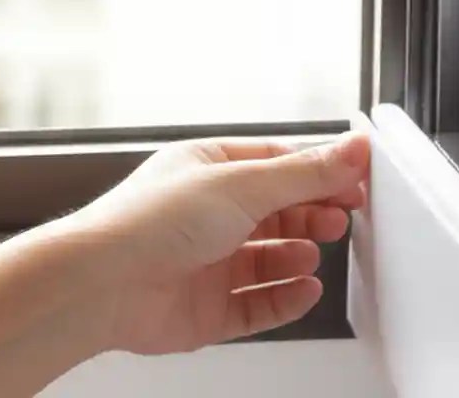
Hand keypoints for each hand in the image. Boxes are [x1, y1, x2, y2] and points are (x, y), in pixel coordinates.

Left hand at [64, 132, 369, 354]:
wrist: (101, 284)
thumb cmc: (149, 222)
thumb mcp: (243, 183)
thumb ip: (306, 173)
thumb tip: (353, 149)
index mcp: (208, 168)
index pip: (277, 164)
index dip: (319, 172)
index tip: (356, 179)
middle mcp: (205, 214)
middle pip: (276, 212)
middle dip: (312, 214)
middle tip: (342, 217)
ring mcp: (205, 263)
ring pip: (268, 260)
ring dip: (297, 255)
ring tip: (313, 253)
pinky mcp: (204, 309)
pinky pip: (256, 305)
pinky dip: (284, 299)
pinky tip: (305, 290)